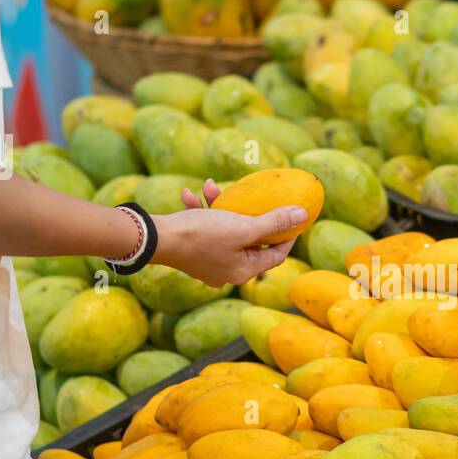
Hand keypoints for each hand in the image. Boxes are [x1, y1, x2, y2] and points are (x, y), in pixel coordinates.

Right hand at [151, 179, 306, 286]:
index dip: (287, 233)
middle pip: (250, 240)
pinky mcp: (192, 252)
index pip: (276, 254)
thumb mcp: (242, 227)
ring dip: (219, 206)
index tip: (292, 214)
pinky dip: (201, 211)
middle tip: (255, 198)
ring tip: (209, 187)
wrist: (155, 238)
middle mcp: (227, 271)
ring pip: (225, 230)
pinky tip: (190, 194)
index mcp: (243, 271)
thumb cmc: (201, 234)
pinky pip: (204, 229)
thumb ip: (273, 222)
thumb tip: (302, 215)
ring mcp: (209, 263)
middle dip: (249, 213)